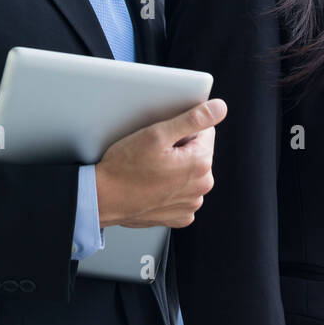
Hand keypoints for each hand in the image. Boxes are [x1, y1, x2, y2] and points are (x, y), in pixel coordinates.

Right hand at [95, 98, 226, 228]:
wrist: (103, 198)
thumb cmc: (124, 168)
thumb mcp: (157, 134)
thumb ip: (193, 119)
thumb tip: (220, 108)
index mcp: (200, 164)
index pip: (205, 131)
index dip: (182, 129)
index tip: (163, 137)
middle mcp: (201, 187)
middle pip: (198, 152)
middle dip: (180, 148)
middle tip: (154, 153)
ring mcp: (191, 205)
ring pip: (190, 172)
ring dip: (176, 168)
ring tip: (151, 169)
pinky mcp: (179, 216)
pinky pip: (182, 193)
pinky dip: (170, 187)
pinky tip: (153, 185)